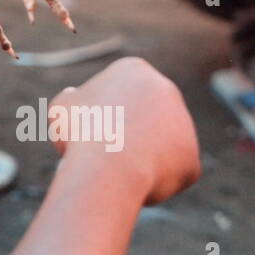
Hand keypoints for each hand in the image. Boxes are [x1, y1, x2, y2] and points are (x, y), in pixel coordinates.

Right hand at [50, 57, 200, 204]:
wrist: (110, 166)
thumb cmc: (82, 133)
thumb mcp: (63, 108)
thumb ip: (74, 101)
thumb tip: (76, 98)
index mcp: (136, 71)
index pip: (118, 95)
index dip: (98, 116)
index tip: (88, 129)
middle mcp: (168, 91)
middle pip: (141, 120)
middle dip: (123, 136)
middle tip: (103, 152)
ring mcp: (186, 125)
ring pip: (156, 148)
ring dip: (138, 159)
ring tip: (119, 169)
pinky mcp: (192, 159)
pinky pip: (168, 175)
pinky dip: (150, 184)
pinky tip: (137, 182)